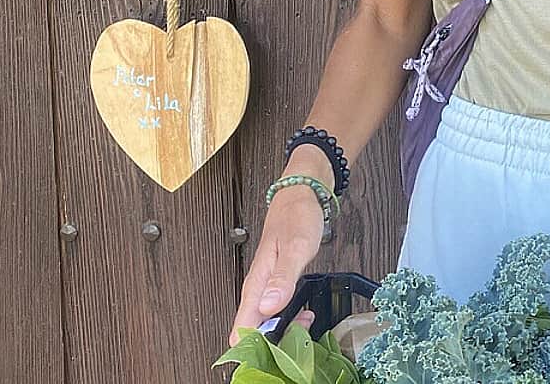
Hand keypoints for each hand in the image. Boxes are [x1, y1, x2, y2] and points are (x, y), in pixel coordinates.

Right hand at [228, 185, 324, 345]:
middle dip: (275, 341)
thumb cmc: (297, 218)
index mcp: (257, 283)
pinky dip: (290, 318)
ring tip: (306, 323)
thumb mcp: (296, 248)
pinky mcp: (275, 285)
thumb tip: (268, 307)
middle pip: (253, 331)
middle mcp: (257, 288)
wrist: (300, 196)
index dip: (256, 346)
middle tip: (300, 334)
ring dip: (285, 330)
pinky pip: (275, 312)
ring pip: (265, 323)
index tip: (276, 352)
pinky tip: (305, 316)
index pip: (243, 327)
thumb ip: (283, 278)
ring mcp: (265, 287)